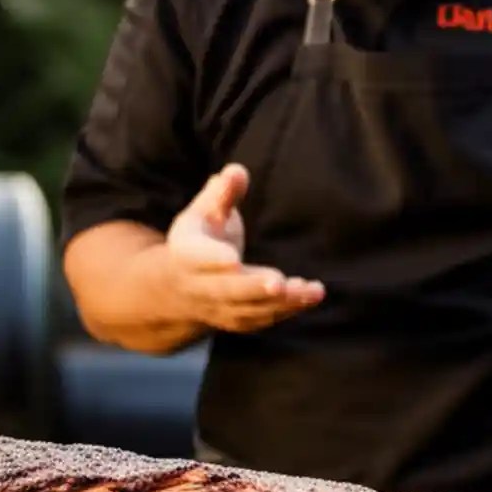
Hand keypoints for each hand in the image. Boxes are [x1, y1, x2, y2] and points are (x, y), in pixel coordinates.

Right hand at [165, 163, 324, 333]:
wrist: (179, 287)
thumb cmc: (199, 238)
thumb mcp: (203, 211)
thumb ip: (222, 193)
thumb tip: (237, 171)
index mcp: (187, 254)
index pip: (198, 257)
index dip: (213, 259)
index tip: (232, 259)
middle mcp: (200, 286)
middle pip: (226, 290)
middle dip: (253, 287)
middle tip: (278, 284)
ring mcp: (218, 308)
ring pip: (249, 309)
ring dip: (281, 302)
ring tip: (312, 289)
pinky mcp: (238, 320)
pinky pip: (262, 319)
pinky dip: (287, 310)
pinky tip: (311, 295)